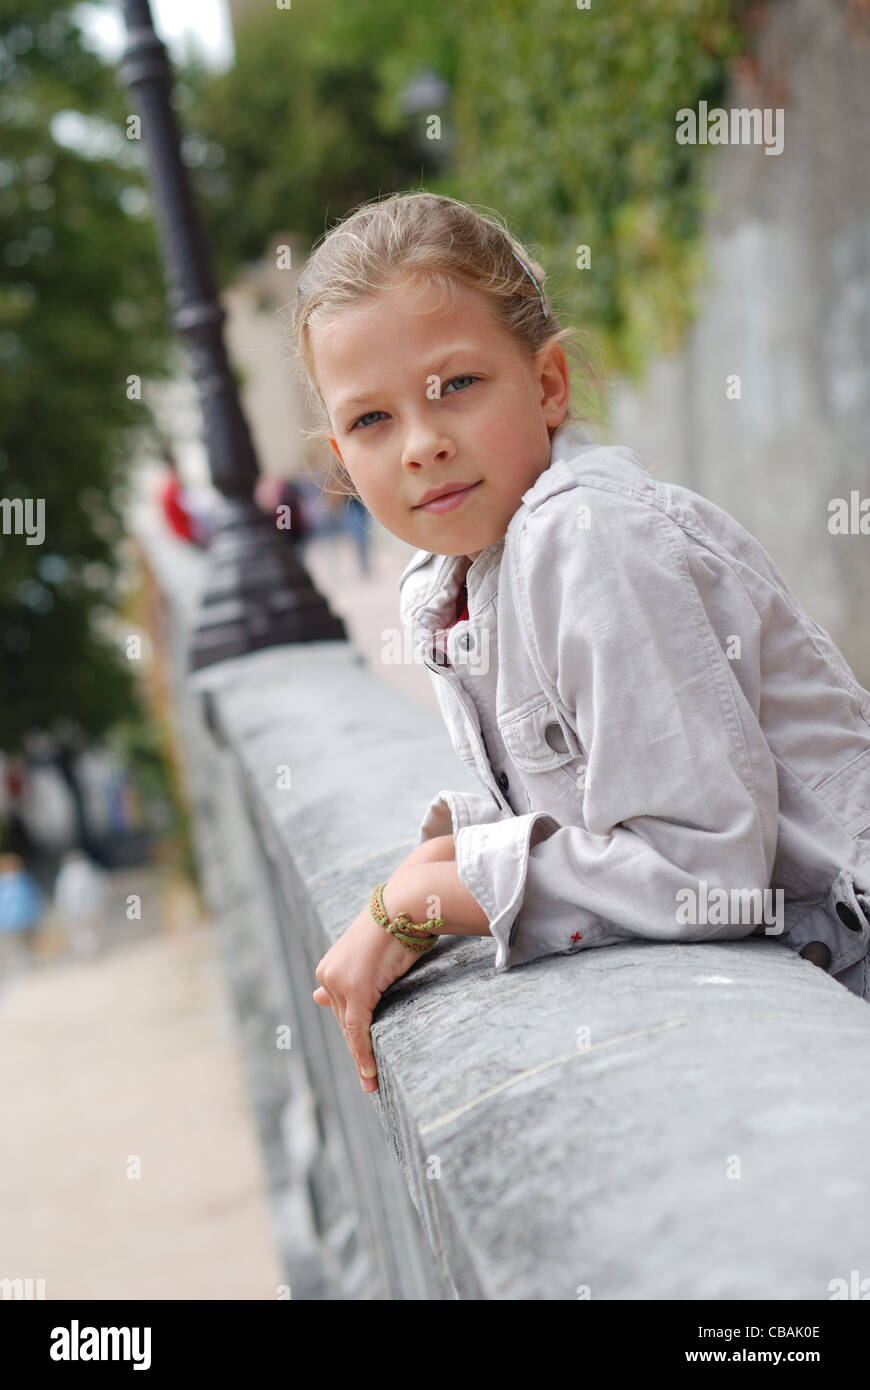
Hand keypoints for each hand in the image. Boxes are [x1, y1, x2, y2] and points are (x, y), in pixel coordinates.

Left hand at [312, 902, 426, 1092]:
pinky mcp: (355, 990)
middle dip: (356, 1049)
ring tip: (370, 1082)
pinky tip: (369, 1074)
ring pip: (350, 1029)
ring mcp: (339, 982)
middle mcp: (328, 975)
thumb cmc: (396, 925)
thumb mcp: (370, 954)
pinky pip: (358, 1030)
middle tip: (367, 1077)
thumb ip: (351, 979)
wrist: (404, 905)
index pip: (341, 1009)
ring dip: (361, 1058)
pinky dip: (364, 1054)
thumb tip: (318, 999)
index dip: (351, 1034)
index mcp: (331, 966)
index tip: (358, 1054)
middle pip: (344, 1022)